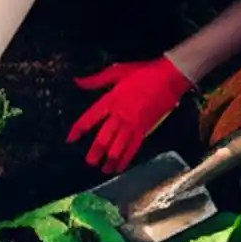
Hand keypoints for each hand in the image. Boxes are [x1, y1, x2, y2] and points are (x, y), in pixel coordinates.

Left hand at [67, 56, 192, 173]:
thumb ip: (96, 80)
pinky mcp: (145, 129)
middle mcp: (119, 116)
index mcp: (110, 101)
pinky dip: (126, 159)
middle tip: (89, 162)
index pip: (88, 119)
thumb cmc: (143, 73)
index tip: (70, 140)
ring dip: (109, 160)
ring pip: (117, 147)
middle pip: (102, 139)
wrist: (170, 77)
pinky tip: (120, 167)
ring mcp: (132, 125)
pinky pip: (133, 148)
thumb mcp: (117, 72)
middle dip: (95, 153)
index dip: (78, 131)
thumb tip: (77, 81)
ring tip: (104, 169)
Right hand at [201, 0, 240, 170]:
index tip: (219, 159)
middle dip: (208, 126)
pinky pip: (235, 86)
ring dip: (218, 112)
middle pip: (214, 106)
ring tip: (226, 127)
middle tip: (212, 143)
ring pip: (223, 94)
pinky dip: (232, 100)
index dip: (219, 144)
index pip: (224, 125)